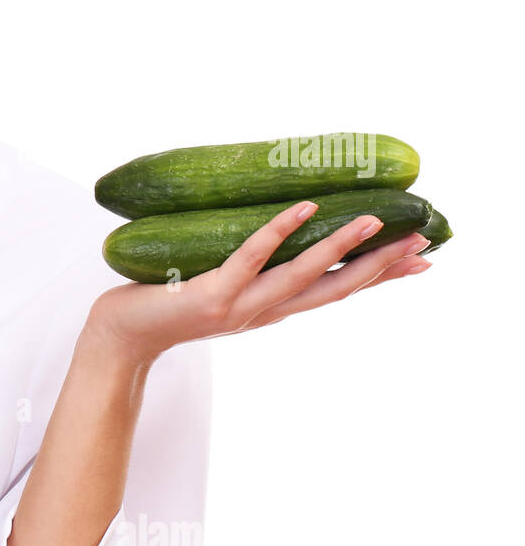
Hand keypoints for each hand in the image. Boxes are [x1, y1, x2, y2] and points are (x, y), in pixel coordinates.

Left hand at [87, 202, 432, 362]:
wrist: (120, 338)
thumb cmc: (166, 304)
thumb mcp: (222, 286)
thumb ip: (250, 267)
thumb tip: (273, 229)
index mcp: (271, 310)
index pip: (337, 292)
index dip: (380, 277)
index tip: (423, 259)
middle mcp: (264, 312)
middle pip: (335, 289)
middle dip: (380, 266)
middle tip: (424, 242)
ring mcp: (240, 306)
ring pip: (302, 275)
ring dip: (340, 247)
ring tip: (374, 221)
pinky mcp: (211, 295)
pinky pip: (250, 257)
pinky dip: (279, 232)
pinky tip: (304, 207)